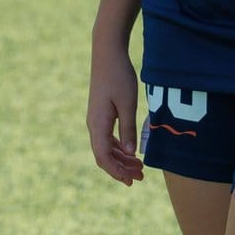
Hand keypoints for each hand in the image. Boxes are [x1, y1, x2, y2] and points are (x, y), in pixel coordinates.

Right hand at [87, 46, 145, 186]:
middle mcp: (94, 124)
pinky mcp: (101, 113)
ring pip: (106, 147)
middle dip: (121, 169)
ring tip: (139, 167)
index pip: (103, 157)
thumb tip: (129, 154)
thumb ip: (128, 129)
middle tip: (141, 177)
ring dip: (121, 159)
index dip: (116, 172)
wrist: (107, 52)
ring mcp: (96, 118)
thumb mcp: (128, 103)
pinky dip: (118, 148)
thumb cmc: (119, 75)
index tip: (131, 181)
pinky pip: (107, 137)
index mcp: (98, 124)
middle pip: (104, 155)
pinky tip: (131, 151)